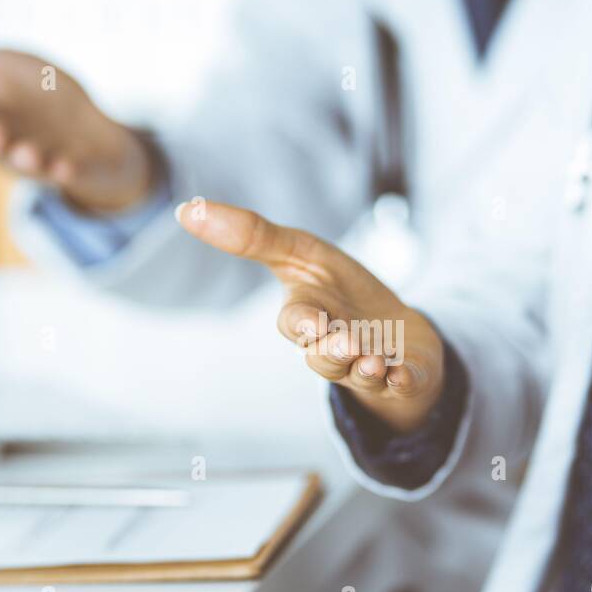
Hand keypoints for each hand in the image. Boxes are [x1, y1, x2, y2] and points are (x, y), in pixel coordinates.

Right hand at [0, 37, 151, 212]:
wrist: (80, 128)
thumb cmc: (24, 95)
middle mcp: (15, 143)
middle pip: (2, 145)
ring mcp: (48, 157)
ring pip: (35, 164)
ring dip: (30, 160)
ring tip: (30, 152)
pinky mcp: (80, 166)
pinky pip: (75, 173)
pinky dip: (70, 171)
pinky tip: (68, 167)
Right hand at [175, 199, 445, 433]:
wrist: (397, 331)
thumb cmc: (340, 294)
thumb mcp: (301, 255)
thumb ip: (252, 236)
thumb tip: (185, 209)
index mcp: (309, 318)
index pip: (296, 323)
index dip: (303, 323)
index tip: (312, 322)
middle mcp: (334, 348)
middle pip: (325, 357)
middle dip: (332, 352)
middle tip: (344, 345)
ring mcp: (368, 365)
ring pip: (360, 374)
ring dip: (366, 369)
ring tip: (373, 362)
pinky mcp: (405, 375)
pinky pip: (403, 383)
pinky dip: (404, 380)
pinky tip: (405, 374)